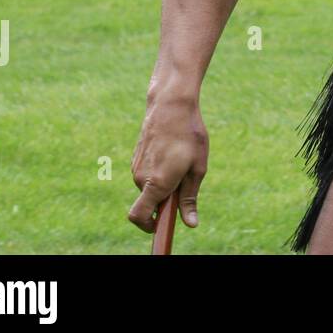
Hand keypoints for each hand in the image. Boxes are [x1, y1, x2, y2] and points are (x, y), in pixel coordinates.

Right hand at [129, 94, 207, 234]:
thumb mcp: (197, 168)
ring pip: (150, 187)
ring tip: (182, 159)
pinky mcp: (135, 158)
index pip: (139, 217)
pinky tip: (173, 151)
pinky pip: (147, 174)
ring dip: (164, 183)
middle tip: (186, 178)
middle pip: (150, 203)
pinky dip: (159, 172)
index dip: (149, 227)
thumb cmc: (189, 136)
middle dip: (166, 200)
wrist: (171, 105)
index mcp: (156, 184)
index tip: (163, 228)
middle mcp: (140, 178)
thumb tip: (189, 224)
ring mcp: (135, 167)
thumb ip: (189, 198)